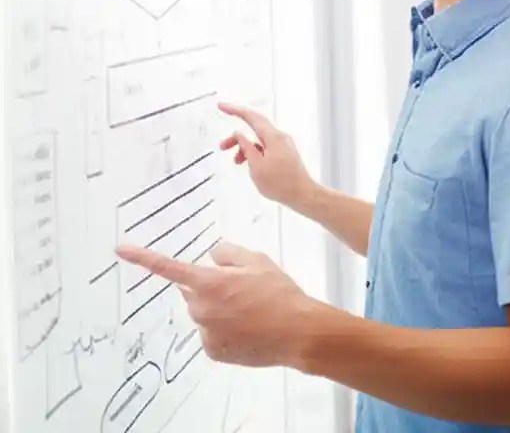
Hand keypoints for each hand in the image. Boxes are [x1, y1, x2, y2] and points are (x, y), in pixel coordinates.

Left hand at [116, 241, 317, 367]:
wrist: (298, 332)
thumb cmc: (280, 294)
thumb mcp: (259, 261)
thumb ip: (229, 253)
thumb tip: (213, 256)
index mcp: (209, 282)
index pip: (168, 267)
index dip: (142, 257)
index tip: (120, 249)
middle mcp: (200, 308)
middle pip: (194, 292)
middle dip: (212, 288)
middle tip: (244, 290)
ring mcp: (205, 331)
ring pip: (204, 313)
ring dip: (220, 309)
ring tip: (253, 311)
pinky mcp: (213, 350)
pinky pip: (212, 334)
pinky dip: (226, 330)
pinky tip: (249, 328)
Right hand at [218, 101, 314, 208]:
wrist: (302, 195)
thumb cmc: (280, 183)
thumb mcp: (256, 165)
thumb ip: (246, 147)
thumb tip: (238, 133)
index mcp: (274, 137)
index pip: (252, 117)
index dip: (235, 110)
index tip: (221, 106)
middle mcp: (280, 137)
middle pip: (254, 128)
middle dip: (236, 136)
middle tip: (222, 146)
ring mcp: (283, 145)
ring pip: (259, 140)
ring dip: (245, 147)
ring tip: (235, 160)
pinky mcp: (284, 153)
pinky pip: (265, 147)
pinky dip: (254, 153)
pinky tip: (248, 164)